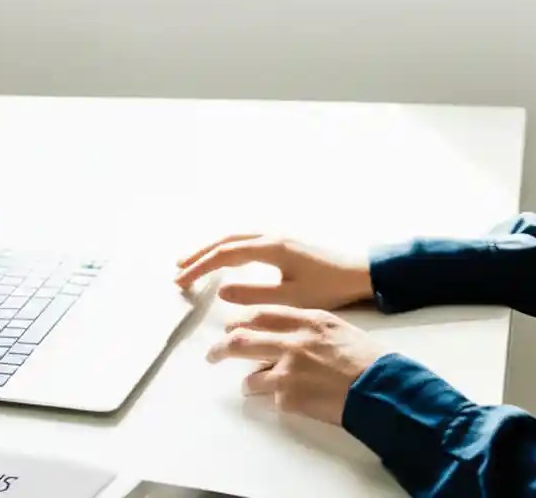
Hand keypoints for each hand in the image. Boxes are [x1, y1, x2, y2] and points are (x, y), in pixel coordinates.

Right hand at [174, 234, 373, 308]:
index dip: (199, 268)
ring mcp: (277, 236)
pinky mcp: (284, 242)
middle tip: (177, 270)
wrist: (358, 273)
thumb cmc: (327, 288)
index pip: (224, 255)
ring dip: (212, 249)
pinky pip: (246, 239)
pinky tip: (225, 258)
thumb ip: (254, 295)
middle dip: (199, 255)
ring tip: (193, 262)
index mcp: (270, 247)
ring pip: (235, 237)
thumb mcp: (290, 298)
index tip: (181, 282)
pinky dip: (227, 247)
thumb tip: (220, 291)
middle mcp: (271, 236)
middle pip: (225, 240)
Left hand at [207, 305, 389, 424]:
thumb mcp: (338, 329)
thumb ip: (309, 327)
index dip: (240, 320)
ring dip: (247, 382)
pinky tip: (283, 401)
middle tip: (213, 354)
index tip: (231, 325)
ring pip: (249, 375)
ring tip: (249, 386)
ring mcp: (288, 370)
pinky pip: (270, 398)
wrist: (380, 387)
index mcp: (306, 320)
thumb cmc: (367, 359)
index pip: (261, 314)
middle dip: (221, 348)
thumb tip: (286, 334)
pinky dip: (272, 400)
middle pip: (241, 340)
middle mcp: (292, 341)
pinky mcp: (289, 396)